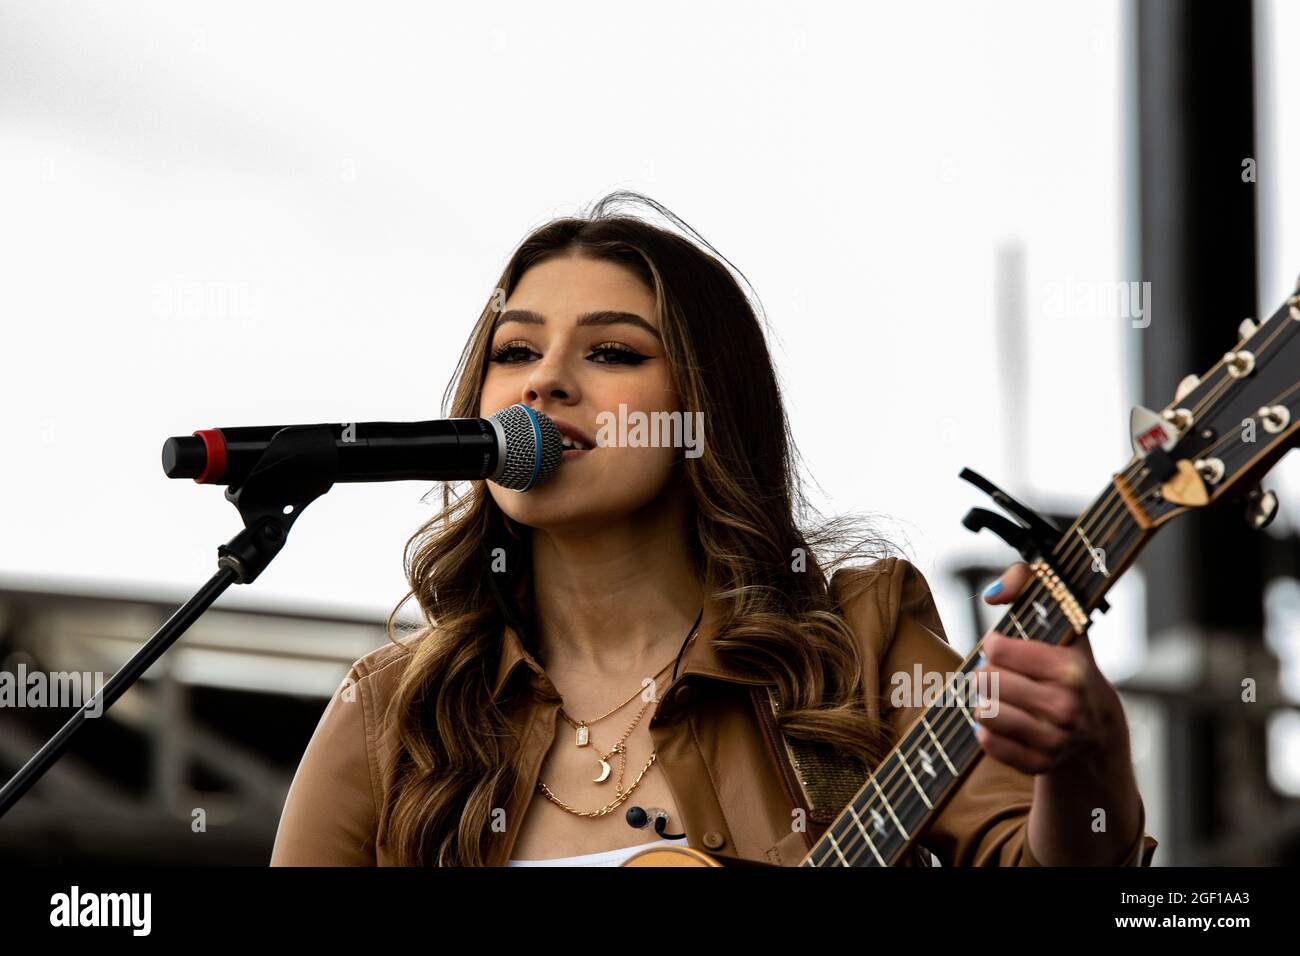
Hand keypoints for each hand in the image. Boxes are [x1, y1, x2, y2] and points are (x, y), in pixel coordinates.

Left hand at [971, 562, 1128, 775]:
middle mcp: (1065, 707)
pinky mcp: (1039, 763)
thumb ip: (1027, 581)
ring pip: (983, 712)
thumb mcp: (1060, 617)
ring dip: (985, 700)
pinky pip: (988, 743)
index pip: (998, 649)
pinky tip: (1003, 720)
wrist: (1096, 728)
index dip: (995, 645)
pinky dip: (987, 730)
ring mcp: (1054, 740)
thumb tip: (994, 594)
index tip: (1003, 647)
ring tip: (1002, 695)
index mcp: (1071, 669)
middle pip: (985, 680)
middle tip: (1001, 674)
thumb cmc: (1068, 664)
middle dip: (986, 672)